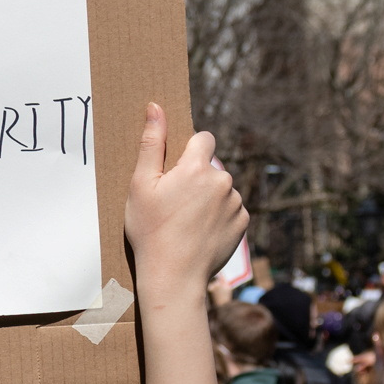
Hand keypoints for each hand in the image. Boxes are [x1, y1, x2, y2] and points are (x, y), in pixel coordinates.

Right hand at [121, 105, 244, 305]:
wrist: (174, 276)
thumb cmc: (151, 231)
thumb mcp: (141, 185)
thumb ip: (152, 143)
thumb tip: (155, 107)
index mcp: (197, 167)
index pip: (203, 138)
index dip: (189, 150)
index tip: (176, 170)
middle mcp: (222, 180)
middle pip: (211, 167)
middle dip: (196, 178)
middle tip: (174, 204)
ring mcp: (235, 203)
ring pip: (221, 189)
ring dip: (208, 198)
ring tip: (187, 222)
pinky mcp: (243, 223)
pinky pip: (231, 209)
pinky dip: (219, 216)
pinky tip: (200, 232)